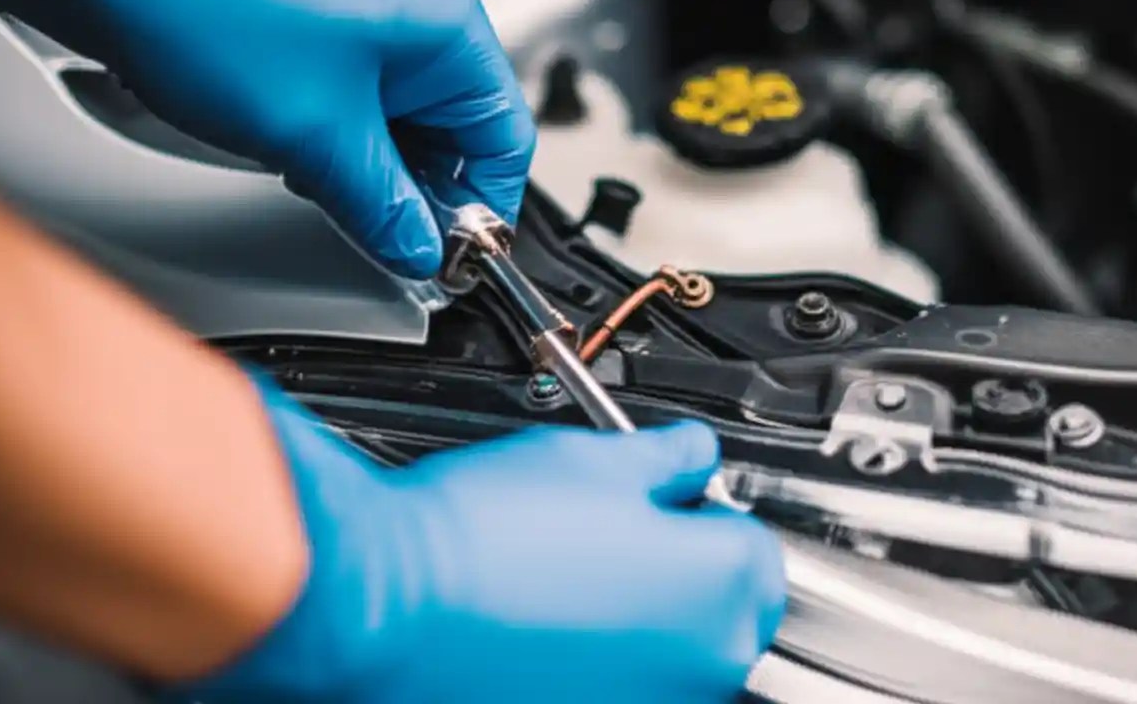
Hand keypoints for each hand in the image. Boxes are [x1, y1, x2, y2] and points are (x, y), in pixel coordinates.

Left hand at [61, 0, 535, 277]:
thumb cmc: (210, 4)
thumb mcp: (318, 138)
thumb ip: (383, 209)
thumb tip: (419, 250)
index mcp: (444, 28)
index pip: (504, 138)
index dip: (484, 208)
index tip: (456, 257)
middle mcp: (412, 16)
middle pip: (454, 131)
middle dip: (425, 194)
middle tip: (394, 244)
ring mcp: (361, 21)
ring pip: (399, 121)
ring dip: (378, 173)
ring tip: (340, 200)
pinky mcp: (313, 31)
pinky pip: (354, 102)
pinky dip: (341, 144)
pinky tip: (308, 165)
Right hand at [170, 374, 785, 702]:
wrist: (383, 599)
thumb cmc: (484, 534)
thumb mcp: (598, 457)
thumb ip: (671, 455)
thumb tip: (690, 454)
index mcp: (724, 591)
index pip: (753, 543)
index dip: (701, 510)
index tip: (664, 500)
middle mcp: (704, 668)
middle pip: (717, 606)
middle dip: (673, 567)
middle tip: (605, 531)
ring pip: (665, 652)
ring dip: (634, 617)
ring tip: (562, 573)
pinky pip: (615, 683)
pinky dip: (592, 658)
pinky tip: (541, 618)